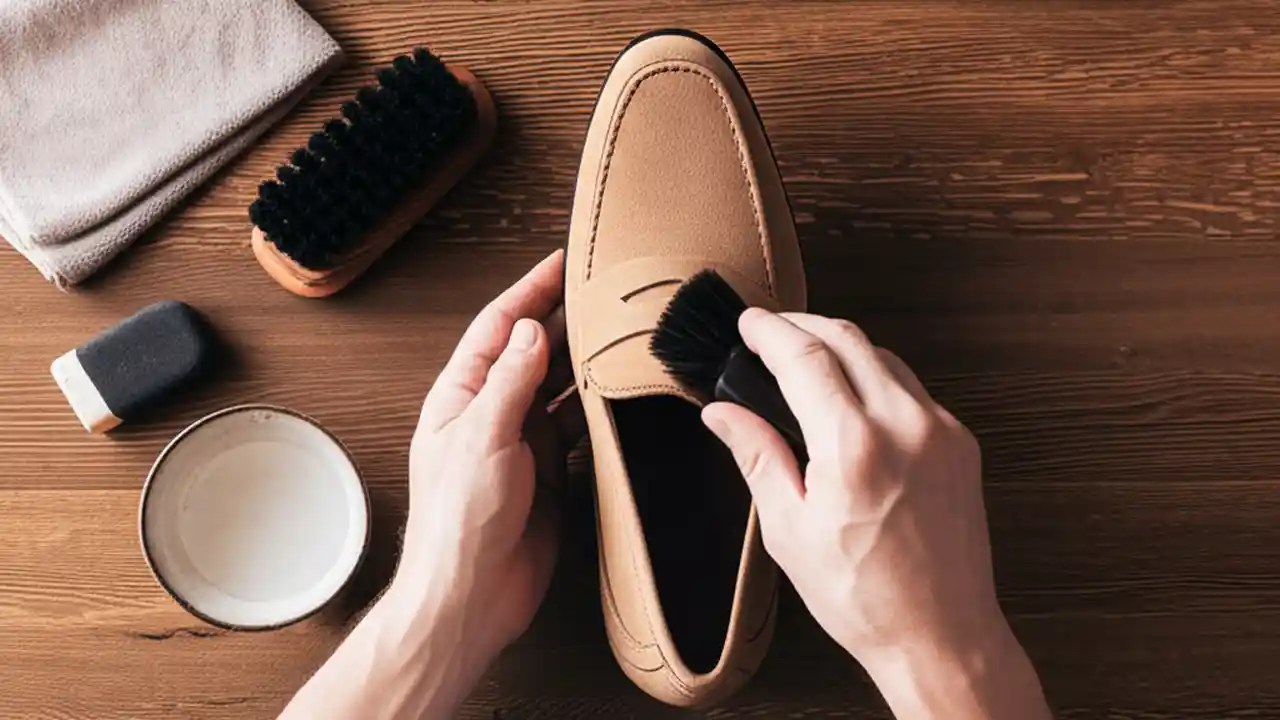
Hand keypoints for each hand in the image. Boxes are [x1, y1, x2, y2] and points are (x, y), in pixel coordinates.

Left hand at [391, 248, 581, 678]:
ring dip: (584, 362)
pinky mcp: (548, 475)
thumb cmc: (458, 522)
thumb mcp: (482, 437)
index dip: (528, 290)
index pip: (498, 326)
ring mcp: (520, 443)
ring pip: (558, 388)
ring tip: (620, 332)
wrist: (471, 596)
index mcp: (462, 396)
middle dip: (563, 319)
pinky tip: (618, 393)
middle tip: (604, 291)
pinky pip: (576, 428)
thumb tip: (530, 329)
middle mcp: (491, 413)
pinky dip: (596, 408)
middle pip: (531, 351)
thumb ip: (510, 381)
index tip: (561, 262)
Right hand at [702, 309, 1048, 719]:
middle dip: (804, 324)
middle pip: (848, 338)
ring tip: (806, 361)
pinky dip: (875, 377)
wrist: (942, 634)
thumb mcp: (790, 530)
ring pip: (884, 357)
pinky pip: (911, 388)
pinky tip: (852, 398)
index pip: (806, 356)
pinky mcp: (961, 443)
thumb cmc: (864, 597)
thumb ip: (757, 456)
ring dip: (841, 346)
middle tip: (770, 332)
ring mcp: (940, 430)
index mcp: (854, 447)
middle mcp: (905, 425)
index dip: (771, 331)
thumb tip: (722, 413)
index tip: (749, 324)